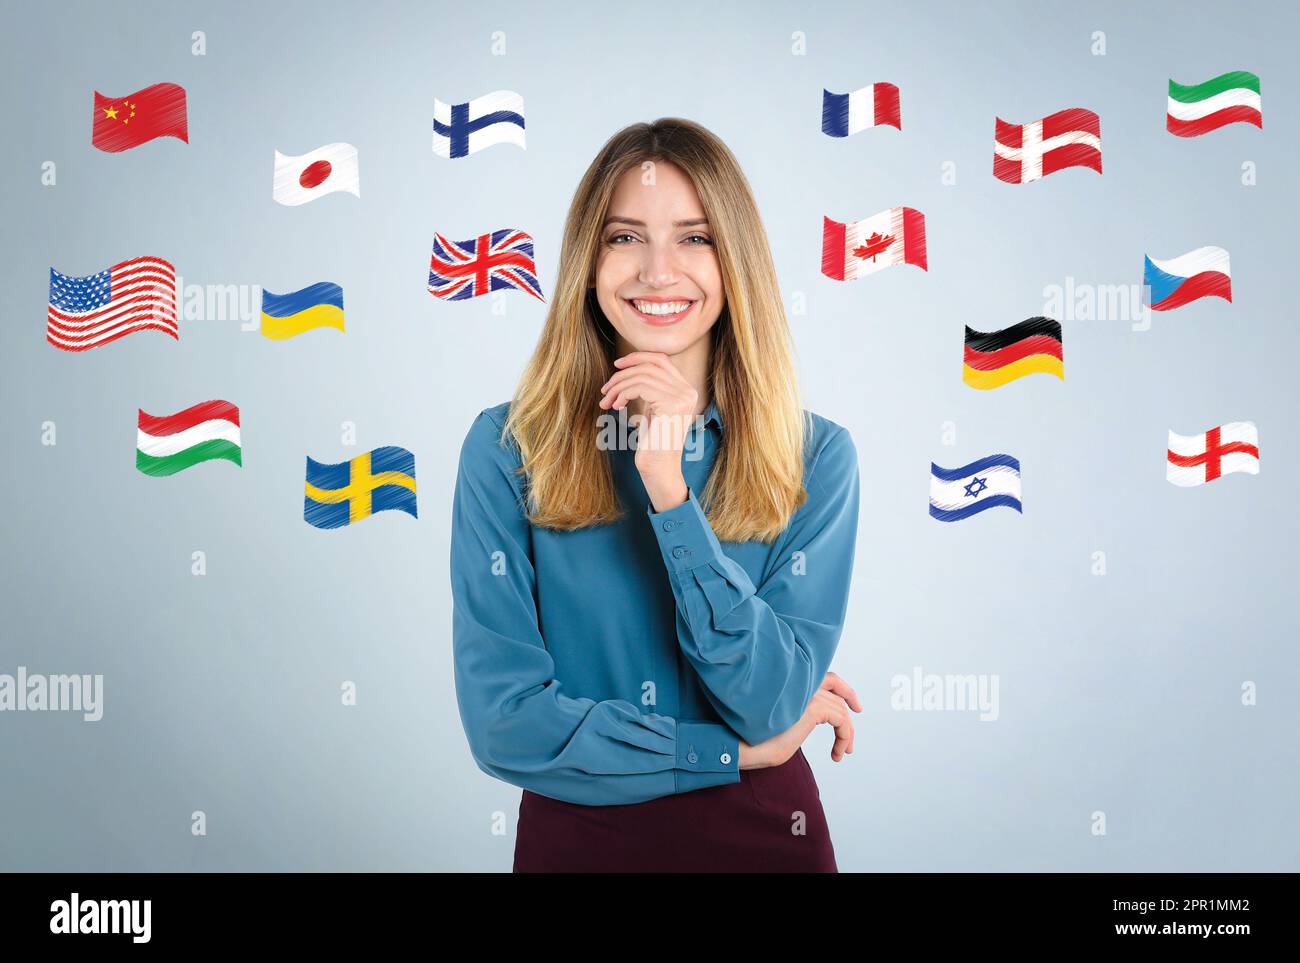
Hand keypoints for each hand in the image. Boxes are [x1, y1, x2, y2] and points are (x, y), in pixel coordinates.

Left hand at [598, 352, 698, 508]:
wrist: (660, 470)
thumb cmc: (652, 444)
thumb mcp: (652, 410)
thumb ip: (650, 389)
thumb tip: (628, 367)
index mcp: (686, 390)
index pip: (661, 359)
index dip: (637, 357)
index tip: (617, 366)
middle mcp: (688, 391)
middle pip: (649, 365)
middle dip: (622, 375)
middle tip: (605, 390)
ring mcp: (682, 397)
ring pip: (641, 375)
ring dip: (618, 387)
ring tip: (607, 402)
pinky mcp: (672, 405)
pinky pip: (640, 386)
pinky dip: (623, 393)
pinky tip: (617, 406)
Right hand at [738, 672, 861, 769]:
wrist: (741, 744)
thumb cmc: (753, 740)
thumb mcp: (780, 723)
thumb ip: (797, 714)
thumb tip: (810, 721)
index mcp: (790, 684)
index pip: (825, 677)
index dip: (843, 688)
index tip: (854, 705)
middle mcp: (799, 684)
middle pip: (836, 689)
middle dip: (849, 707)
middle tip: (852, 732)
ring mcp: (806, 693)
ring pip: (840, 709)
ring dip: (846, 732)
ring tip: (842, 752)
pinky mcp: (812, 707)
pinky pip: (841, 720)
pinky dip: (845, 736)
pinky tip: (837, 753)